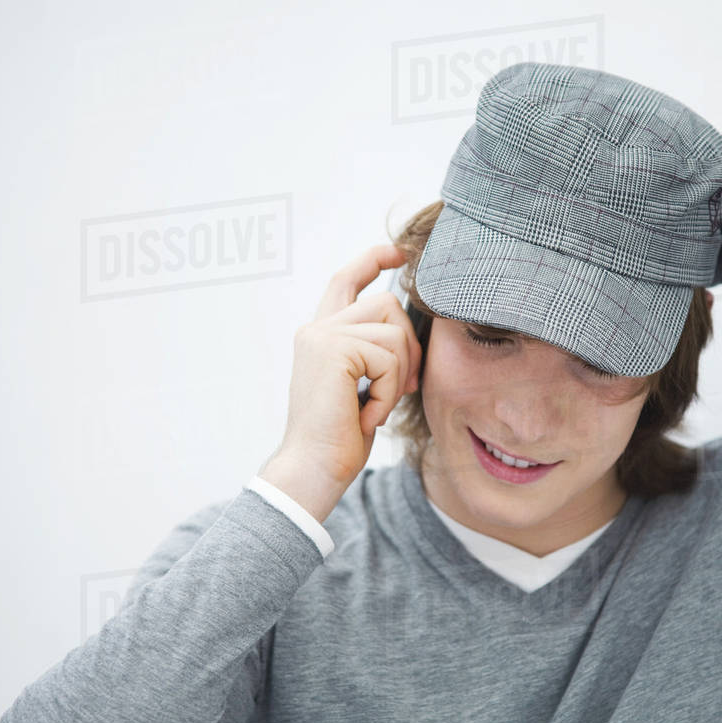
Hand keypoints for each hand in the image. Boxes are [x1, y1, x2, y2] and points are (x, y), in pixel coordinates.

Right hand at [258, 244, 422, 522]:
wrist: (313, 470)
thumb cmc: (339, 438)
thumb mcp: (362, 387)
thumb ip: (374, 354)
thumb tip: (408, 334)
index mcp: (321, 335)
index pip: (345, 280)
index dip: (372, 260)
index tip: (398, 252)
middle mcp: (317, 329)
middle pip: (388, 305)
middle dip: (408, 347)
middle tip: (399, 390)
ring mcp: (322, 336)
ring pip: (393, 333)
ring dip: (398, 377)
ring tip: (375, 407)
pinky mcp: (332, 350)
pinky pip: (388, 358)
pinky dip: (388, 392)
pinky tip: (367, 415)